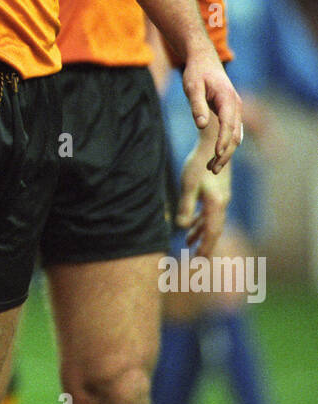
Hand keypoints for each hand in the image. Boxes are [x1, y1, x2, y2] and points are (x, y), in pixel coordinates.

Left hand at [176, 117, 230, 256]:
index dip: (205, 248)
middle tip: (197, 261)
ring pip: (212, 221)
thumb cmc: (199, 163)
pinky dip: (202, 221)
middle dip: (205, 246)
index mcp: (216, 204)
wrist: (214, 142)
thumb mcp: (188, 185)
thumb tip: (181, 227)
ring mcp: (221, 197)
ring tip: (188, 243)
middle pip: (214, 230)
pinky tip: (192, 224)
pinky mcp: (218, 192)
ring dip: (201, 233)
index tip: (199, 261)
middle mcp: (222, 203)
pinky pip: (210, 213)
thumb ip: (186, 206)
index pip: (211, 232)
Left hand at [181, 50, 242, 173]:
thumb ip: (197, 105)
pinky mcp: (231, 112)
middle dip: (225, 154)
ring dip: (226, 153)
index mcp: (228, 98)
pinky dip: (226, 145)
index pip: (228, 124)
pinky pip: (232, 132)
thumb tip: (201, 125)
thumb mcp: (192, 87)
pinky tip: (217, 156)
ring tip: (212, 169)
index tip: (217, 155)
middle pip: (234, 135)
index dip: (223, 141)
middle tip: (212, 171)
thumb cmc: (197, 72)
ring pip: (235, 136)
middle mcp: (236, 105)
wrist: (204, 60)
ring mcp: (235, 109)